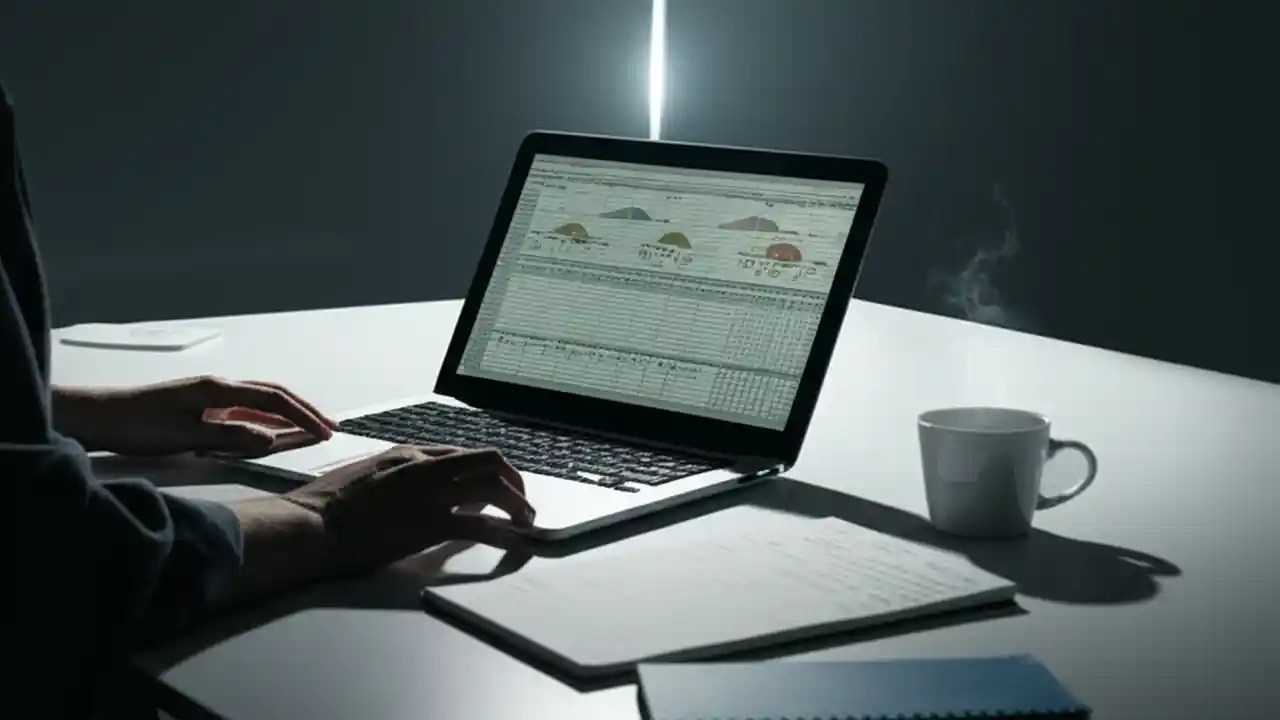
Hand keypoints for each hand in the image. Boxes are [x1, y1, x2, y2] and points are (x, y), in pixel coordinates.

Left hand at [53, 375, 337, 456]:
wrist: (99, 416)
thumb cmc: (135, 424)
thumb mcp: (185, 436)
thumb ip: (230, 438)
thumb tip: (271, 440)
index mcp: (218, 389)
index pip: (273, 400)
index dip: (302, 416)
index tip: (323, 432)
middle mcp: (218, 388)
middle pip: (273, 395)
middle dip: (304, 410)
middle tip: (329, 427)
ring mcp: (210, 396)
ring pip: (260, 402)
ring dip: (287, 415)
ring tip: (311, 428)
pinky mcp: (201, 407)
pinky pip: (244, 412)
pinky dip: (266, 421)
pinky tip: (273, 431)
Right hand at [282, 445, 535, 575]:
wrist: (312, 525)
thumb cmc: (328, 505)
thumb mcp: (368, 475)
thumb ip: (400, 476)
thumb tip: (424, 490)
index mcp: (409, 454)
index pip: (462, 454)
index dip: (487, 471)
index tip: (497, 489)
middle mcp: (425, 467)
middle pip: (488, 461)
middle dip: (514, 480)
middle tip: (522, 504)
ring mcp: (430, 494)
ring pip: (492, 488)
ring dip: (517, 505)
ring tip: (527, 524)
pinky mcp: (430, 524)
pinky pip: (481, 528)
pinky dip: (506, 536)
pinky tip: (518, 545)